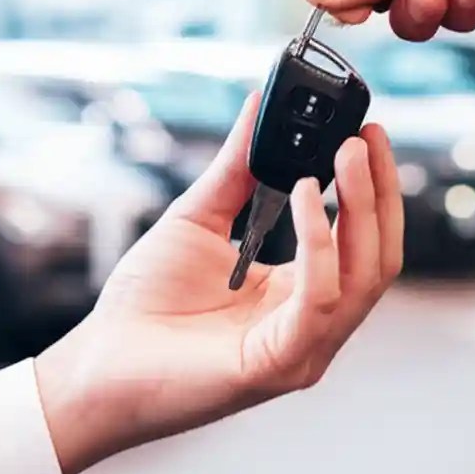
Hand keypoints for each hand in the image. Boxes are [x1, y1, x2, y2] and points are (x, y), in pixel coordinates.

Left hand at [34, 93, 402, 473]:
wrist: (96, 365)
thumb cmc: (142, 306)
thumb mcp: (197, 218)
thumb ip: (235, 168)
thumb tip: (259, 108)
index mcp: (299, 295)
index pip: (363, 241)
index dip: (374, 187)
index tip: (367, 131)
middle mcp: (312, 325)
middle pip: (378, 256)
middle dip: (379, 190)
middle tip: (363, 135)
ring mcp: (302, 349)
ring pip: (365, 276)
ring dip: (362, 206)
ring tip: (345, 152)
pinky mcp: (279, 364)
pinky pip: (320, 298)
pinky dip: (320, 241)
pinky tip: (304, 194)